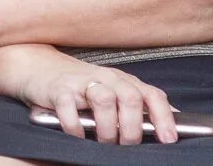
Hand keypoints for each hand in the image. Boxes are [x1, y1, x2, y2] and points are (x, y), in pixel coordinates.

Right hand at [6, 45, 177, 145]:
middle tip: (125, 144)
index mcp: (123, 80)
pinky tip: (77, 135)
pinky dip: (75, 127)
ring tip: (102, 140)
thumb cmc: (80, 86)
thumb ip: (138, 104)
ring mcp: (81, 82)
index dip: (164, 117)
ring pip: (103, 100)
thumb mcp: (112, 91)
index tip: (168, 139)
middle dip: (132, 128)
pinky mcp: (57, 89)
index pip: (151, 94)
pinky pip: (69, 108)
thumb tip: (175, 120)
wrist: (37, 67)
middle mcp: (106, 78)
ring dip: (106, 128)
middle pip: (130, 97)